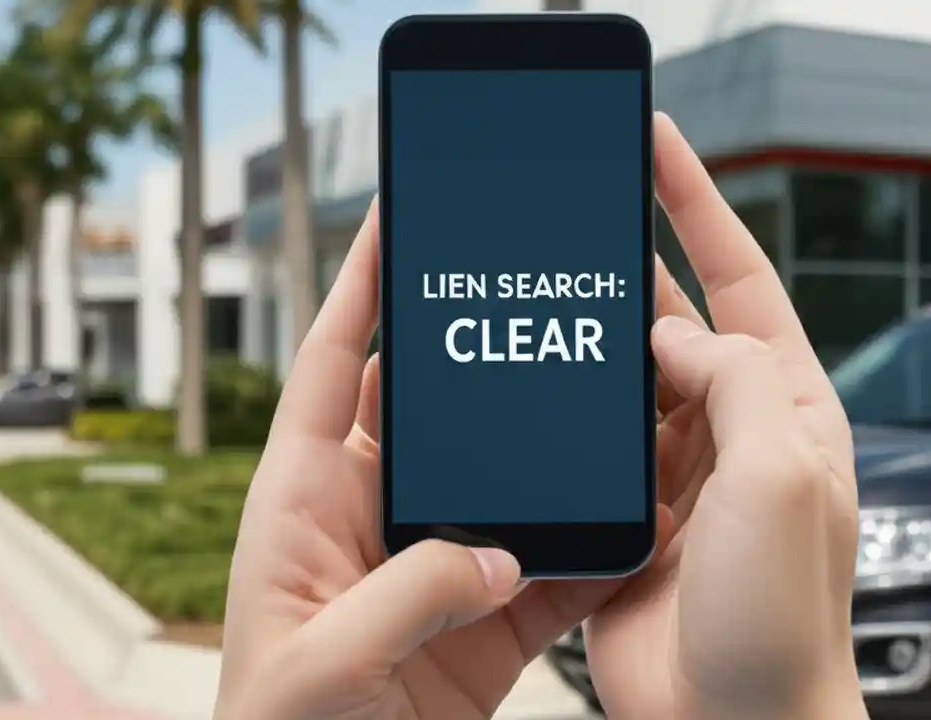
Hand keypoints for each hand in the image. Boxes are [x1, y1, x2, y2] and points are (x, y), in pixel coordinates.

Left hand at [215, 200, 652, 718]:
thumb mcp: (323, 662)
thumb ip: (405, 594)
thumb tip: (497, 555)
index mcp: (304, 503)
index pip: (329, 364)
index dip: (360, 287)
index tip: (396, 219)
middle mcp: (371, 517)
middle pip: (434, 410)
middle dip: (484, 361)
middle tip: (538, 304)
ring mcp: (432, 564)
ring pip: (500, 481)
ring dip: (546, 452)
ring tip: (602, 406)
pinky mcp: (481, 617)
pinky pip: (544, 563)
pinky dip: (585, 544)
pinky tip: (626, 522)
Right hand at [584, 114, 866, 719]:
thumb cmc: (783, 619)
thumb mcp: (779, 474)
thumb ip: (736, 381)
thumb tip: (676, 335)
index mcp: (790, 409)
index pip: (742, 282)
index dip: (698, 208)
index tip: (655, 148)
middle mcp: (737, 436)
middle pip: (677, 327)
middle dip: (632, 276)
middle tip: (578, 221)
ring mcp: (681, 479)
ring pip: (628, 387)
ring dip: (594, 353)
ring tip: (549, 309)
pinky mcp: (630, 521)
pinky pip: (595, 449)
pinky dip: (569, 424)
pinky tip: (539, 400)